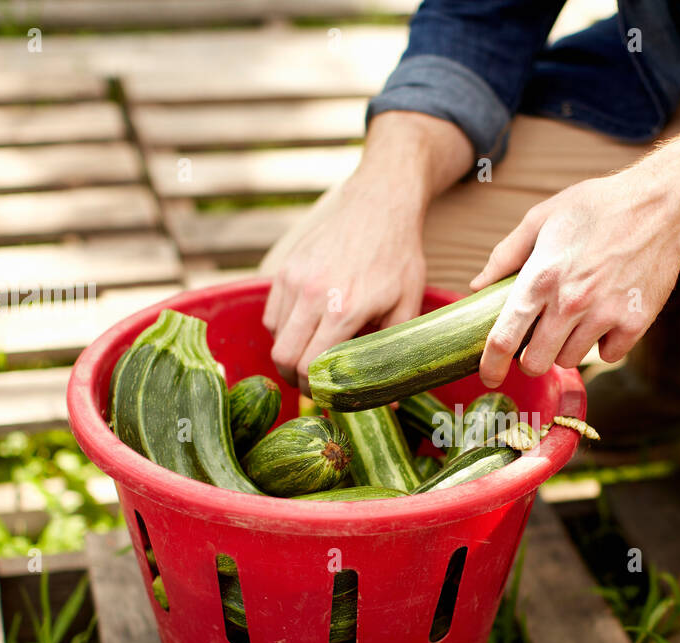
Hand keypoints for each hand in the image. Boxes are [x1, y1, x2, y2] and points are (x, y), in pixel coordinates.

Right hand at [259, 174, 426, 388]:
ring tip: (314, 351)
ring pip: (275, 336)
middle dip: (297, 378)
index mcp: (344, 309)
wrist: (379, 203)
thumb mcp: (406, 305)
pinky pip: (273, 313)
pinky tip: (307, 326)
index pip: (310, 367)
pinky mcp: (285, 267)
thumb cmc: (398, 256)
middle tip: (315, 382)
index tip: (329, 393)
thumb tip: (392, 401)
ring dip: (291, 351)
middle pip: (284, 358)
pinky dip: (285, 328)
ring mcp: (294, 278)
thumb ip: (392, 352)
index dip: (317, 389)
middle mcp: (312, 294)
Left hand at [469, 167, 679, 387]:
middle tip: (538, 340)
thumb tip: (477, 287)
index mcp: (541, 277)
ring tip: (576, 317)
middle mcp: (571, 302)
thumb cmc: (598, 208)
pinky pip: (608, 354)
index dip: (491, 365)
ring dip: (567, 347)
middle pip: (536, 362)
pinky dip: (604, 343)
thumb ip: (505, 255)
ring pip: (570, 360)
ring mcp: (605, 315)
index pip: (504, 337)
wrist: (662, 206)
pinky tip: (606, 316)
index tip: (489, 376)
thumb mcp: (542, 218)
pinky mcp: (634, 323)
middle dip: (531, 357)